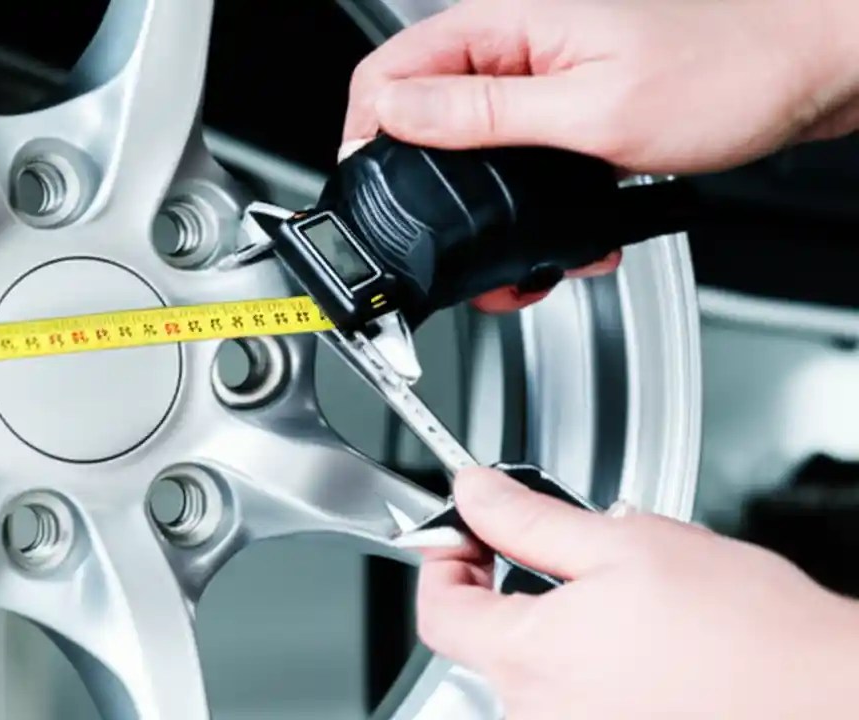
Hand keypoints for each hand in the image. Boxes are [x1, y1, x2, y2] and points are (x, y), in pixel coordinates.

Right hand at [342, 0, 858, 311]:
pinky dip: (527, 208)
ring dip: (482, 211)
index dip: (364, 137)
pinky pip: (514, 159)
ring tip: (515, 256)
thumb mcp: (591, 110)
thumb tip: (393, 115)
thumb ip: (482, 115)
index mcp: (504, 27)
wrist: (807, 73)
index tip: (371, 192)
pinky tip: (560, 235)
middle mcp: (513, 48)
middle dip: (426, 190)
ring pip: (465, 149)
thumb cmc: (725, 73)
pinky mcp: (563, 108)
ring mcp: (538, 78)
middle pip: (418, 116)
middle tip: (444, 244)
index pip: (387, 72)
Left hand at [415, 467, 858, 718]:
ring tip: (625, 608)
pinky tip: (642, 649)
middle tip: (565, 559)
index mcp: (531, 657)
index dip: (443, 561)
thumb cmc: (746, 630)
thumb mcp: (623, 542)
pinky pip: (573, 702)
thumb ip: (528, 518)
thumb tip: (473, 494)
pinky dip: (592, 669)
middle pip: (486, 642)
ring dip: (560, 631)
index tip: (466, 535)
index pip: (439, 611)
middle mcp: (540, 715)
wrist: (824, 695)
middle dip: (512, 591)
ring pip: (533, 672)